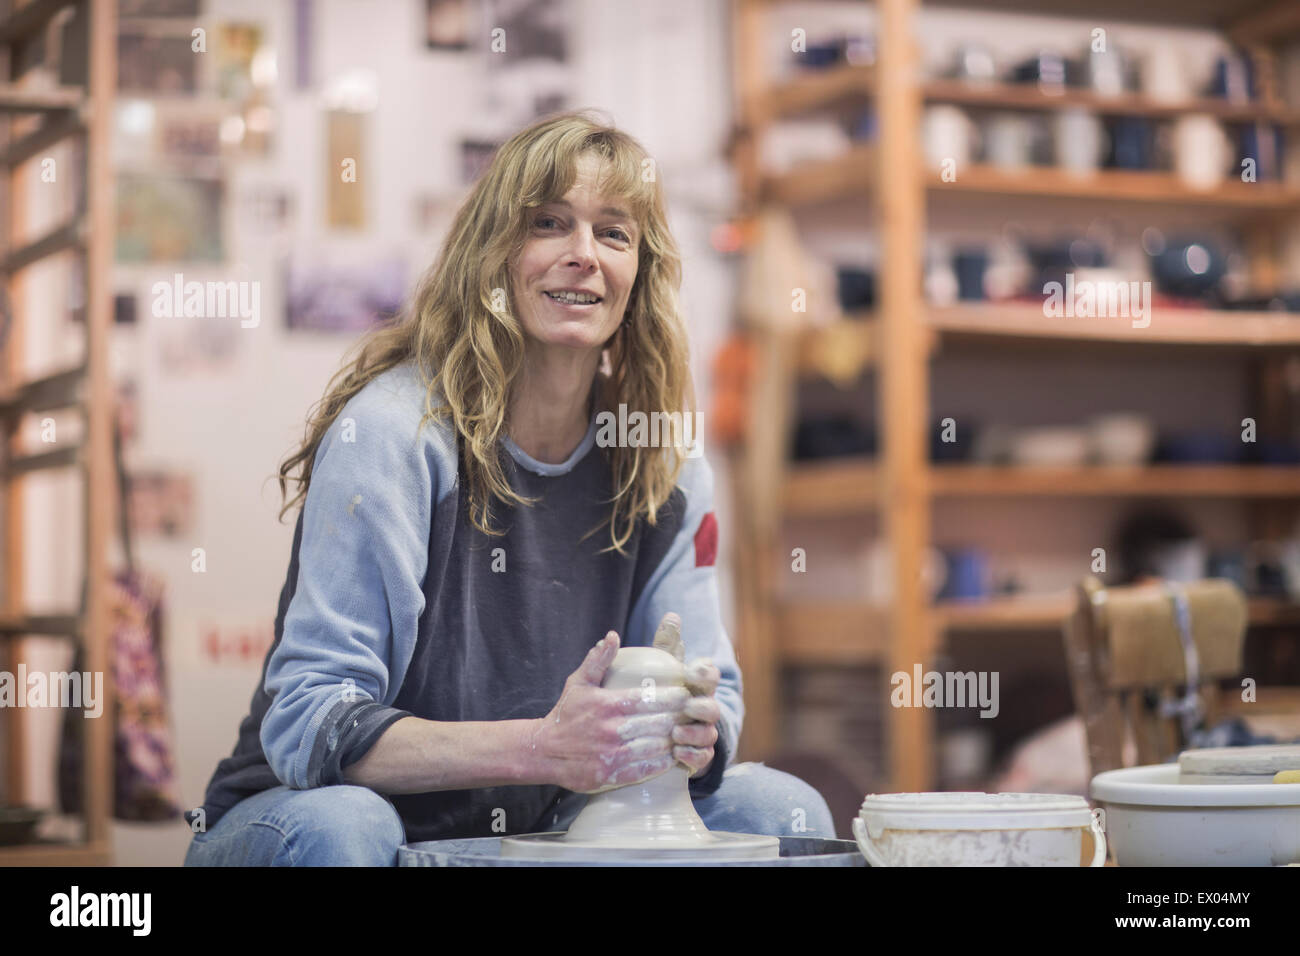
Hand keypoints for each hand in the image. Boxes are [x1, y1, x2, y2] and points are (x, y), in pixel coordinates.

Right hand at [528, 631, 688, 793]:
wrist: (542, 751)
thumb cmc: (565, 715)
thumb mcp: (578, 683)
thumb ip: (598, 660)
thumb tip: (612, 636)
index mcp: (607, 705)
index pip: (649, 699)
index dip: (673, 697)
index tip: (687, 694)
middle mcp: (611, 730)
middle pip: (657, 724)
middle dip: (679, 719)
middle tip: (694, 715)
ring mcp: (610, 755)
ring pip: (653, 747)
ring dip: (674, 741)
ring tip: (688, 735)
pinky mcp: (608, 775)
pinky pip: (642, 770)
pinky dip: (660, 764)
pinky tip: (672, 757)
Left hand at [650, 612, 719, 779]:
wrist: (668, 729)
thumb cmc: (666, 692)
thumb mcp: (664, 668)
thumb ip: (668, 644)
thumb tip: (672, 615)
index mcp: (699, 686)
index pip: (710, 675)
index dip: (704, 672)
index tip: (690, 672)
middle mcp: (706, 708)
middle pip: (713, 706)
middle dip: (702, 706)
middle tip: (687, 706)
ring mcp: (705, 732)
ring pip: (708, 733)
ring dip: (694, 732)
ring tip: (676, 733)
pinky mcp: (699, 755)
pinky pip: (702, 757)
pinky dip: (691, 754)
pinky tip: (677, 752)